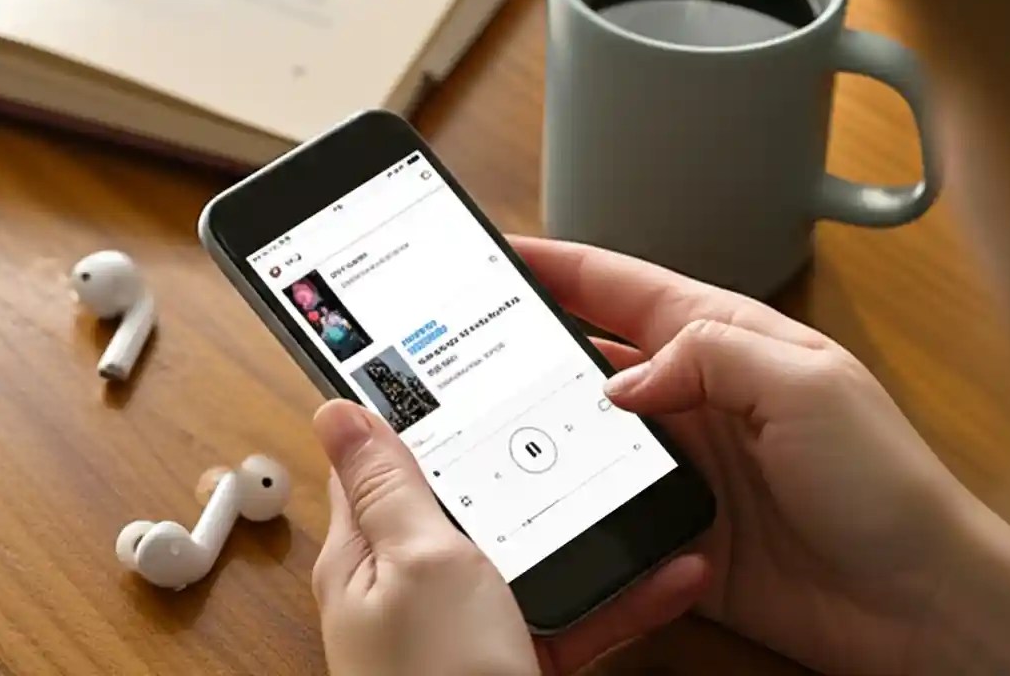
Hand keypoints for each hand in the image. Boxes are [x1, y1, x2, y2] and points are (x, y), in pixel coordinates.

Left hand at [310, 400, 709, 675]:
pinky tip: (670, 575)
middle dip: (528, 464)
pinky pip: (575, 612)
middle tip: (585, 421)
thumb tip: (340, 411)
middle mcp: (414, 582)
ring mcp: (468, 621)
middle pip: (477, 498)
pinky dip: (620, 595)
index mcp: (370, 547)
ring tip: (645, 490)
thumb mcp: (418, 560)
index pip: (385, 456)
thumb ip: (391, 485)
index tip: (462, 362)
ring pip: (536, 552)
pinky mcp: (515, 655)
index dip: (419, 407)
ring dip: (590, 526)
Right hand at [514, 237, 987, 674]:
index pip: (625, 289)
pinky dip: (571, 499)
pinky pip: (607, 505)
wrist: (916, 601)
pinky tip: (538, 500)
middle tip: (461, 343)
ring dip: (543, 426)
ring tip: (481, 421)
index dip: (559, 266)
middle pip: (594, 357)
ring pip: (589, 432)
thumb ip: (709, 355)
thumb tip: (619, 380)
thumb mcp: (806, 384)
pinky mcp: (679, 530)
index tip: (496, 250)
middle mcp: (701, 397)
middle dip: (531, 344)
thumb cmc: (885, 484)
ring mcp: (687, 465)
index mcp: (729, 342)